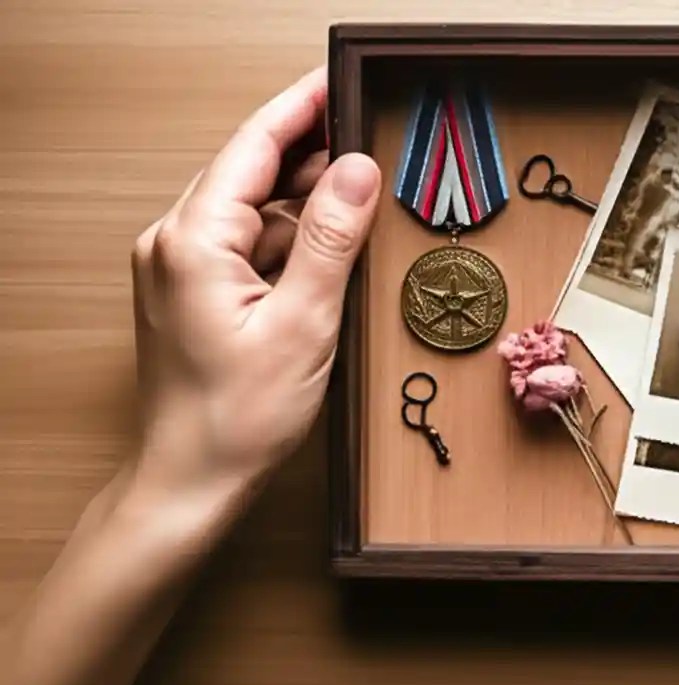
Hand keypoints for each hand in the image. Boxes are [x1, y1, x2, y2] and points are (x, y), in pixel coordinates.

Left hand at [130, 68, 381, 494]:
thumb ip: (332, 239)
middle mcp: (175, 242)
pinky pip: (248, 243)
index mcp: (194, 241)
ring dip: (307, 202)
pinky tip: (333, 248)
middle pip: (253, 171)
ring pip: (254, 208)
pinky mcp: (193, 289)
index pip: (254, 146)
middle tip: (376, 142)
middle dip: (314, 154)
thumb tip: (359, 169)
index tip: (343, 82)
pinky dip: (291, 240)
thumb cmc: (237, 418)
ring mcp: (181, 265)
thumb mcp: (303, 323)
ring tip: (367, 199)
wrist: (192, 481)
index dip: (302, 107)